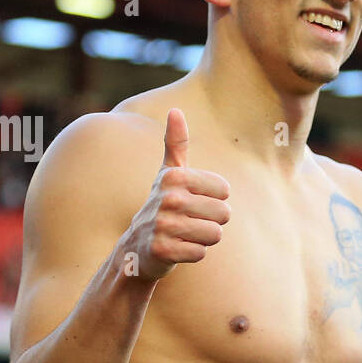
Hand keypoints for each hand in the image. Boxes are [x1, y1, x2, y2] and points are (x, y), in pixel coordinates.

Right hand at [121, 108, 230, 279]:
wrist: (137, 245)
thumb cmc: (162, 205)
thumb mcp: (168, 173)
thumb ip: (175, 143)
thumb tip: (175, 110)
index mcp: (174, 177)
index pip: (224, 190)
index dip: (214, 199)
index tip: (194, 201)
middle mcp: (167, 199)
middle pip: (223, 213)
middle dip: (212, 221)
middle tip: (190, 221)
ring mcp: (163, 225)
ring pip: (215, 234)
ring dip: (204, 238)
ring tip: (185, 234)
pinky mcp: (163, 250)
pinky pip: (201, 252)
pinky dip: (193, 253)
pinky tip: (177, 248)